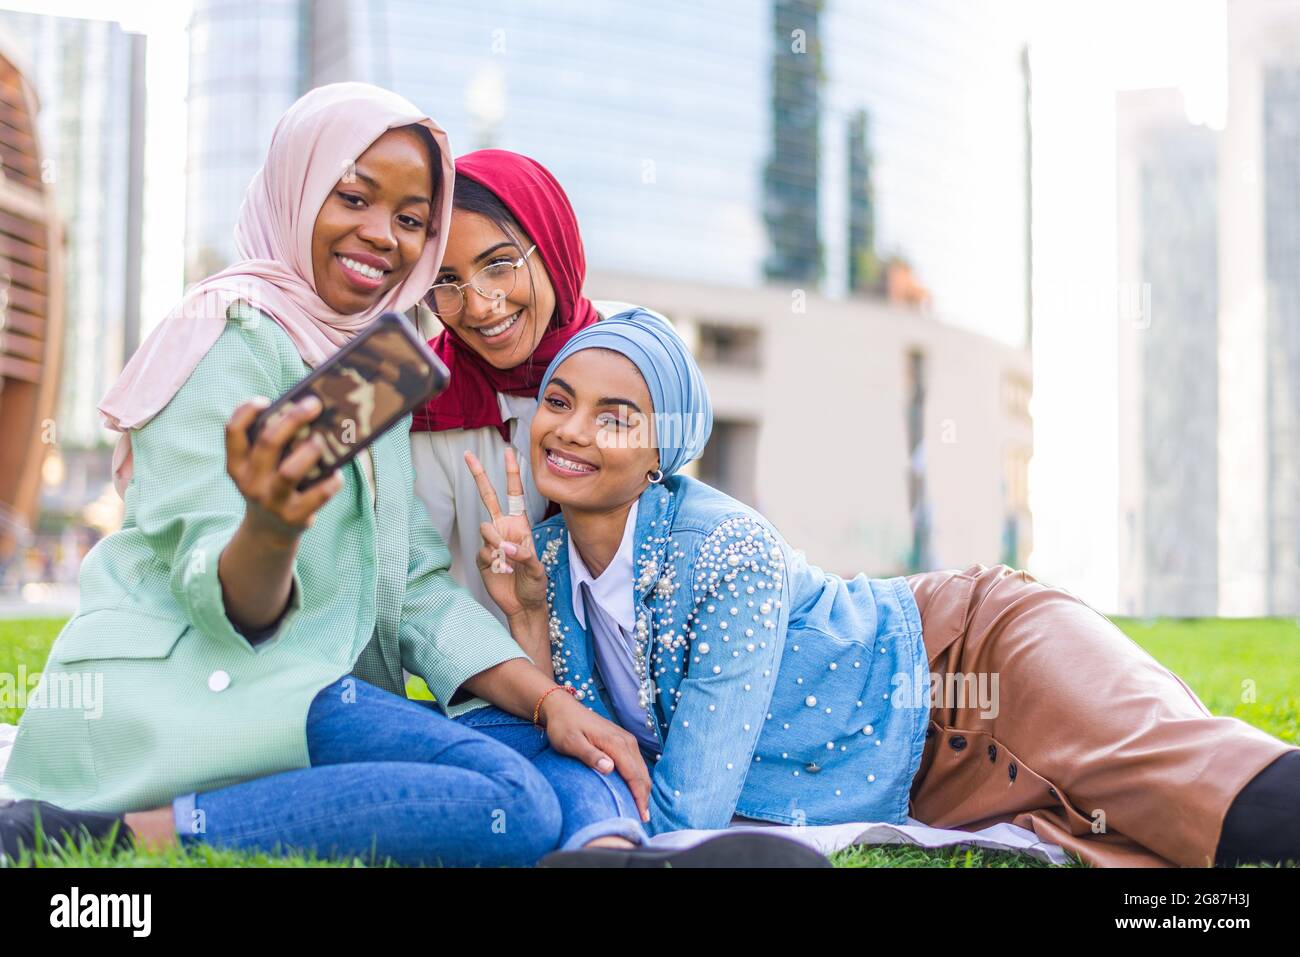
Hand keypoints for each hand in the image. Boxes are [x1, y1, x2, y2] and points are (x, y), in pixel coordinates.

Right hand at [225, 396, 344, 543]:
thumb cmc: (270, 484)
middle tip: (314, 404)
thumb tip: (310, 412)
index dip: (246, 411)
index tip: (265, 400)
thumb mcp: (259, 467)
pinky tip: (337, 473)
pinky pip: (317, 495)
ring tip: (322, 441)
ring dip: (309, 452)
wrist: (268, 531)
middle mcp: (250, 482)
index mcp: (237, 465)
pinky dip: (331, 482)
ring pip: (290, 472)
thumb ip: (272, 443)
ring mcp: (271, 501)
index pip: (233, 432)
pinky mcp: (294, 517)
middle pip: (268, 443)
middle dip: (293, 419)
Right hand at [465, 447, 546, 616]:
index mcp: (520, 525)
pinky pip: (482, 552)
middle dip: (478, 475)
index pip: (514, 494)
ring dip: (496, 543)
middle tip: (468, 455)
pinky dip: (493, 561)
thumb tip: (504, 545)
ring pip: (485, 528)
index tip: (508, 452)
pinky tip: (503, 571)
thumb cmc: (535, 584)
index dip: (511, 474)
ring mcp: (491, 542)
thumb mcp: (537, 569)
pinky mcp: (481, 557)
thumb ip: (523, 555)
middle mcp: (504, 528)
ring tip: (508, 561)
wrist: (523, 605)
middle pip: (488, 497)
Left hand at [540, 691, 651, 822]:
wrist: (562, 708)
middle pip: (642, 774)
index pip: (634, 775)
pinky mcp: (623, 741)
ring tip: (639, 810)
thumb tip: (609, 768)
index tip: (641, 816)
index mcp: (616, 743)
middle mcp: (626, 741)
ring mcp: (626, 740)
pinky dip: (638, 779)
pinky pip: (636, 764)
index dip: (639, 796)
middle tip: (641, 819)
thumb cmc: (563, 726)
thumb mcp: (571, 742)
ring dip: (642, 789)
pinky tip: (633, 791)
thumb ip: (590, 755)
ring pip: (641, 769)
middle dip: (644, 797)